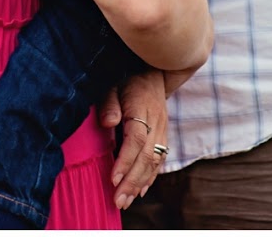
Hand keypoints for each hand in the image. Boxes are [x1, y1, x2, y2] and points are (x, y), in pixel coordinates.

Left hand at [102, 70, 168, 208]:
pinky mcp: (164, 135)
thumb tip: (107, 123)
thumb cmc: (127, 77)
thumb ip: (109, 103)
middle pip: (147, 157)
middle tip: (117, 200)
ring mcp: (163, 130)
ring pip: (155, 162)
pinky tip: (140, 191)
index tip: (112, 178)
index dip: (125, 161)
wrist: (154, 70)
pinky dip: (151, 177)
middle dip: (132, 181)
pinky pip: (160, 160)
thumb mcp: (112, 83)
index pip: (136, 140)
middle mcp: (156, 122)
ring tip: (125, 201)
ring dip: (140, 183)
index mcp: (142, 109)